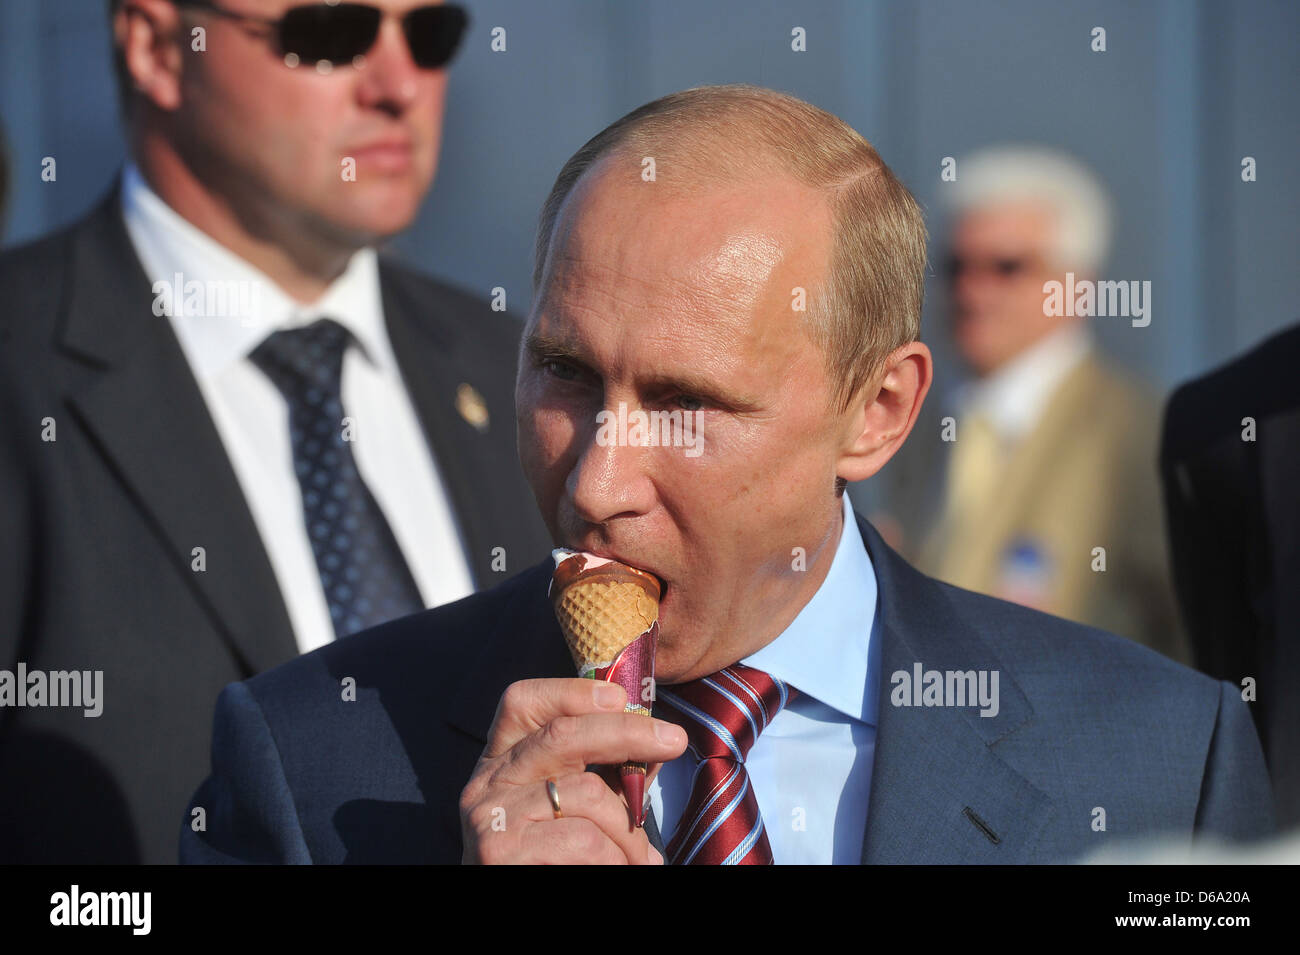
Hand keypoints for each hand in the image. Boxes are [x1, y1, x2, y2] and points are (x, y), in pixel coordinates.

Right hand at [459, 678, 688, 863]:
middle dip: (627, 732)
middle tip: (673, 740)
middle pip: (562, 734)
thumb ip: (605, 773)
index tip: (621, 697)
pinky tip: (620, 868)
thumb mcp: (570, 806)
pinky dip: (615, 857)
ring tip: (642, 857)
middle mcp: (488, 781)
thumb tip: (657, 743)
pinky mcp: (501, 850)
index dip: (572, 692)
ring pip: (587, 793)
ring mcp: (491, 815)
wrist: (512, 904)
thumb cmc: (552, 859)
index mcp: (502, 761)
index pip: (523, 702)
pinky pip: (583, 840)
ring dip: (629, 829)